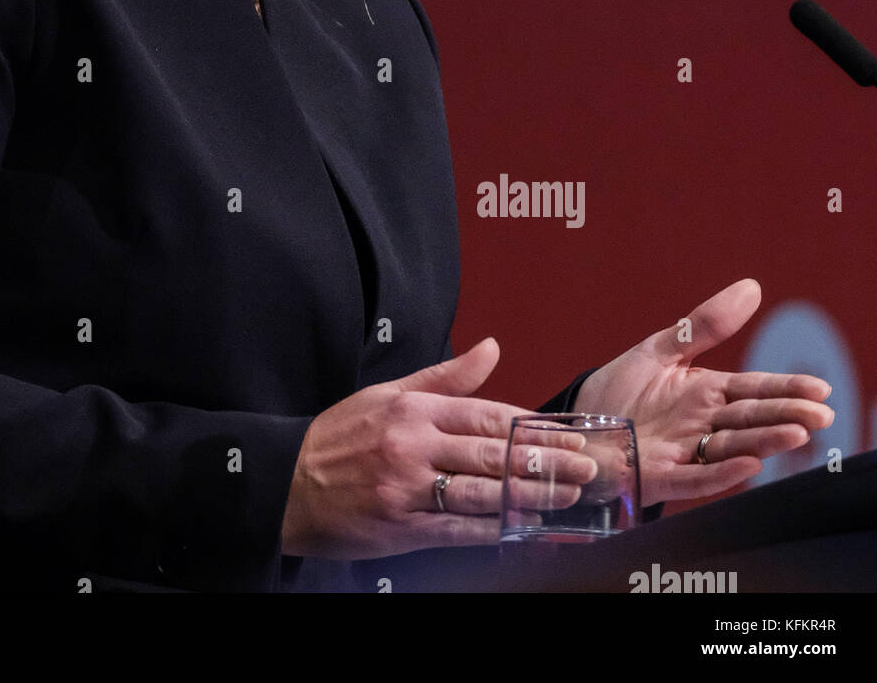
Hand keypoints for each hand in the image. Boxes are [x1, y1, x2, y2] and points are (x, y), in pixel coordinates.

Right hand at [279, 337, 597, 559]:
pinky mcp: (404, 527)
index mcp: (413, 410)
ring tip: (567, 498)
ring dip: (530, 498)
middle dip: (545, 463)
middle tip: (585, 468)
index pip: (485, 415)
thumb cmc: (341, 436)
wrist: (291, 483)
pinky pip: (459, 530)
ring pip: (483, 494)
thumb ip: (446, 377)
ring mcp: (409, 489)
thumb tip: (491, 348)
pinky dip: (495, 530)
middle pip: (492, 455)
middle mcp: (413, 446)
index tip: (567, 435)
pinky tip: (524, 528)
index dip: (531, 428)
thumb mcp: (388, 393)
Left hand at [572, 278, 833, 505]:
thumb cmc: (623, 390)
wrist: (582, 425)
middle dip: (785, 417)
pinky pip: (695, 478)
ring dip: (763, 443)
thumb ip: (705, 325)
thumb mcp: (662, 350)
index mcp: (706, 394)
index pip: (753, 390)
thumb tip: (751, 287)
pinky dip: (720, 474)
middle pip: (749, 420)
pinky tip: (747, 465)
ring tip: (795, 435)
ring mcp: (684, 452)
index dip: (785, 389)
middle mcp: (702, 425)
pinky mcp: (661, 475)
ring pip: (730, 448)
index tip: (819, 389)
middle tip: (820, 416)